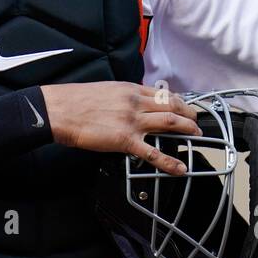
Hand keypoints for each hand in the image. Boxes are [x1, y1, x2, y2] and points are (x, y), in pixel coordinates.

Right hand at [39, 82, 200, 175]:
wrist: (61, 110)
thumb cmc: (76, 101)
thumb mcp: (105, 90)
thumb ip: (122, 96)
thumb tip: (132, 103)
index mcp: (130, 89)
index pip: (162, 93)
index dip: (179, 101)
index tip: (185, 107)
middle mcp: (135, 102)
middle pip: (172, 106)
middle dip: (189, 114)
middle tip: (197, 122)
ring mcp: (132, 120)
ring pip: (170, 123)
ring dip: (188, 130)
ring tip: (196, 136)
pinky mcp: (125, 139)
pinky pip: (153, 152)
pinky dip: (169, 161)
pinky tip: (179, 168)